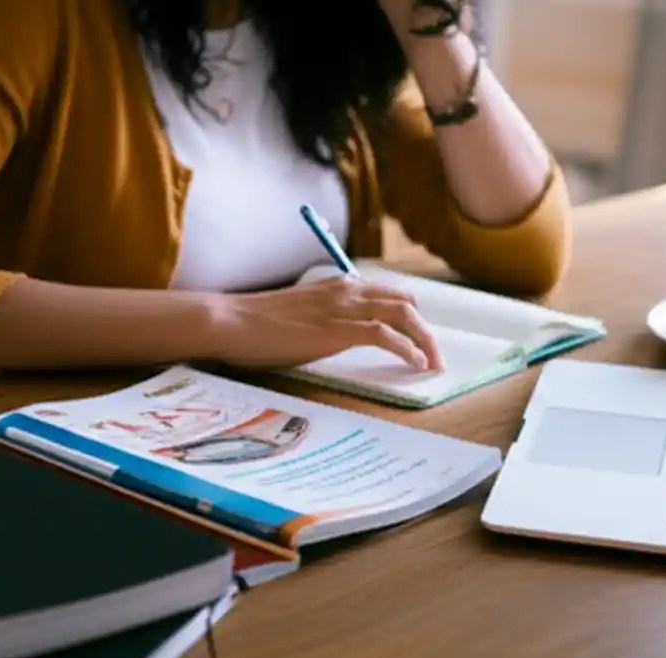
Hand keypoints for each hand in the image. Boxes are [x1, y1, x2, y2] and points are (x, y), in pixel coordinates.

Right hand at [209, 276, 443, 370]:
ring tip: (433, 362)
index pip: (389, 294)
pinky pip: (385, 335)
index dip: (410, 315)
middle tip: (433, 354)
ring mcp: (344, 308)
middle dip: (425, 327)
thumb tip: (335, 337)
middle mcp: (347, 290)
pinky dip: (407, 349)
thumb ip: (324, 319)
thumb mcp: (300, 315)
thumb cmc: (256, 324)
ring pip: (404, 315)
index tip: (419, 338)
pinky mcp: (338, 329)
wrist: (232, 321)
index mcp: (339, 285)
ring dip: (425, 340)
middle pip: (405, 301)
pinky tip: (415, 364)